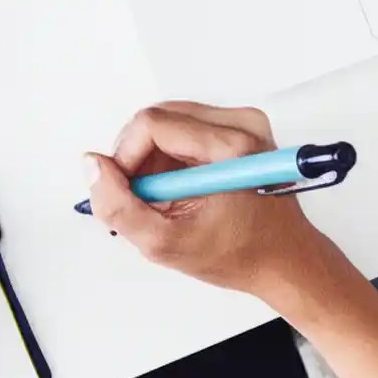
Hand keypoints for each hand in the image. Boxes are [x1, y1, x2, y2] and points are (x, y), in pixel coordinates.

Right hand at [86, 102, 336, 295]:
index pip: (151, 124)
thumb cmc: (237, 254)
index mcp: (232, 147)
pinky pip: (183, 127)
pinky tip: (178, 186)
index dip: (125, 156)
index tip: (128, 190)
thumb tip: (92, 165)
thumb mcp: (165, 244)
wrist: (286, 259)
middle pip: (157, 118)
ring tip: (163, 196)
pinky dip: (168, 155)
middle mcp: (241, 124)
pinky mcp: (240, 126)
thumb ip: (118, 206)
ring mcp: (243, 122)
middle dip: (136, 157)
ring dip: (151, 157)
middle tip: (145, 198)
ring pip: (166, 121)